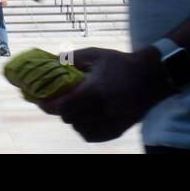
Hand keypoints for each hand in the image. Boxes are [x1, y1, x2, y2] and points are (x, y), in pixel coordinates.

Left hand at [39, 47, 170, 142]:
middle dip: (60, 109)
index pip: (62, 106)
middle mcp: (102, 110)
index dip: (47, 104)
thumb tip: (51, 61)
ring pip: (79, 129)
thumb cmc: (121, 63)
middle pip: (69, 118)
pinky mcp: (117, 130)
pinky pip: (92, 136)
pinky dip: (84, 129)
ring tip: (73, 107)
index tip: (38, 99)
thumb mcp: (95, 54)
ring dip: (72, 119)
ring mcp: (110, 122)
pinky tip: (85, 118)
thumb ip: (72, 58)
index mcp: (94, 91)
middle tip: (57, 99)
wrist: (151, 77)